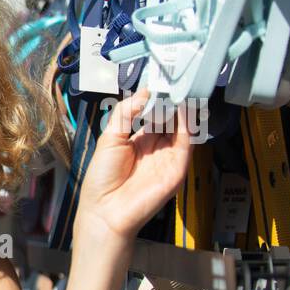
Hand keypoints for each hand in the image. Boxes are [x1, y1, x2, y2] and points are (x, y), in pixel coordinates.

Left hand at [74, 88, 191, 243]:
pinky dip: (187, 124)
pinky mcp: (177, 167)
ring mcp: (167, 157)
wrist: (106, 211)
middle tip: (174, 78)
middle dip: (172, 100)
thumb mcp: (110, 138)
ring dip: (182, 108)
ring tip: (180, 87)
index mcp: (138, 141)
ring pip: (181, 127)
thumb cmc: (102, 180)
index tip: (160, 81)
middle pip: (170, 119)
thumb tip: (144, 92)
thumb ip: (126, 114)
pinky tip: (183, 108)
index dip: (157, 99)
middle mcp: (155, 148)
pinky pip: (186, 142)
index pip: (154, 115)